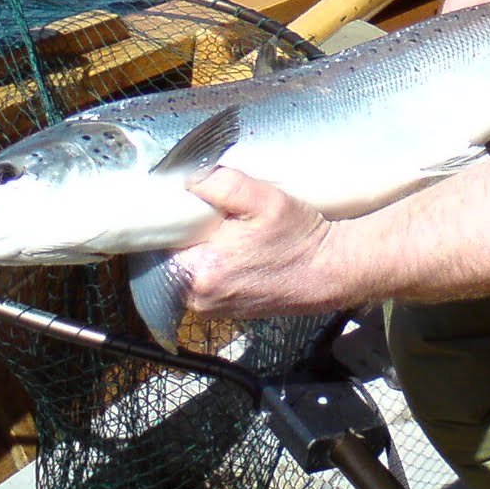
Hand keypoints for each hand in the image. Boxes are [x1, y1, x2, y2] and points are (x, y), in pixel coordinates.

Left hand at [176, 168, 346, 318]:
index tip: (181, 202)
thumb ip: (221, 184)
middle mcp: (198, 300)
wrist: (331, 271)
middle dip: (182, 234)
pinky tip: (229, 248)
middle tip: (203, 212)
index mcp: (198, 274)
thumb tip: (187, 177)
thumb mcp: (264, 200)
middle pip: (167, 258)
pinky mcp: (224, 311)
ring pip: (183, 272)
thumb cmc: (298, 237)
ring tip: (218, 229)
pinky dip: (208, 265)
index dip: (167, 218)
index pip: (158, 242)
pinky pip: (200, 283)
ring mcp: (211, 309)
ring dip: (194, 250)